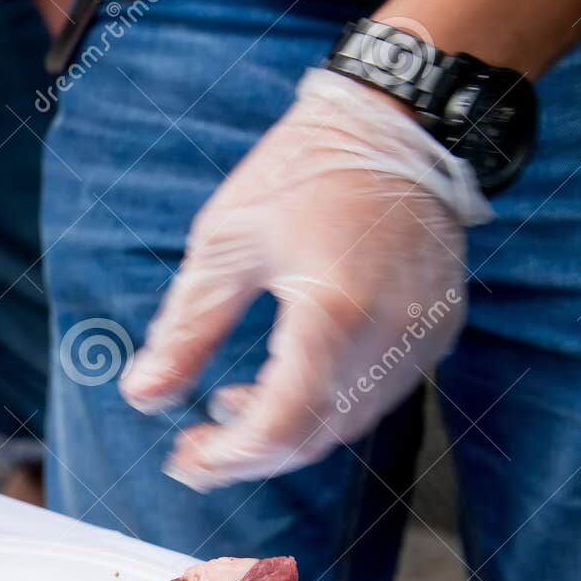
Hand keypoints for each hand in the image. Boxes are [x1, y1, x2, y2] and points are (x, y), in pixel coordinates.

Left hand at [120, 69, 492, 488]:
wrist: (398, 120)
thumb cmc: (304, 169)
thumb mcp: (225, 244)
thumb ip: (185, 330)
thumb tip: (142, 397)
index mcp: (332, 310)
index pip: (280, 424)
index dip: (228, 457)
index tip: (185, 460)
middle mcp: (390, 335)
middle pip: (313, 437)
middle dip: (247, 455)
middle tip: (196, 450)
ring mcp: (422, 336)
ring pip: (346, 425)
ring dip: (284, 432)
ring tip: (227, 407)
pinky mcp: (438, 331)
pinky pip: (376, 395)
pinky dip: (324, 406)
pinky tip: (282, 382)